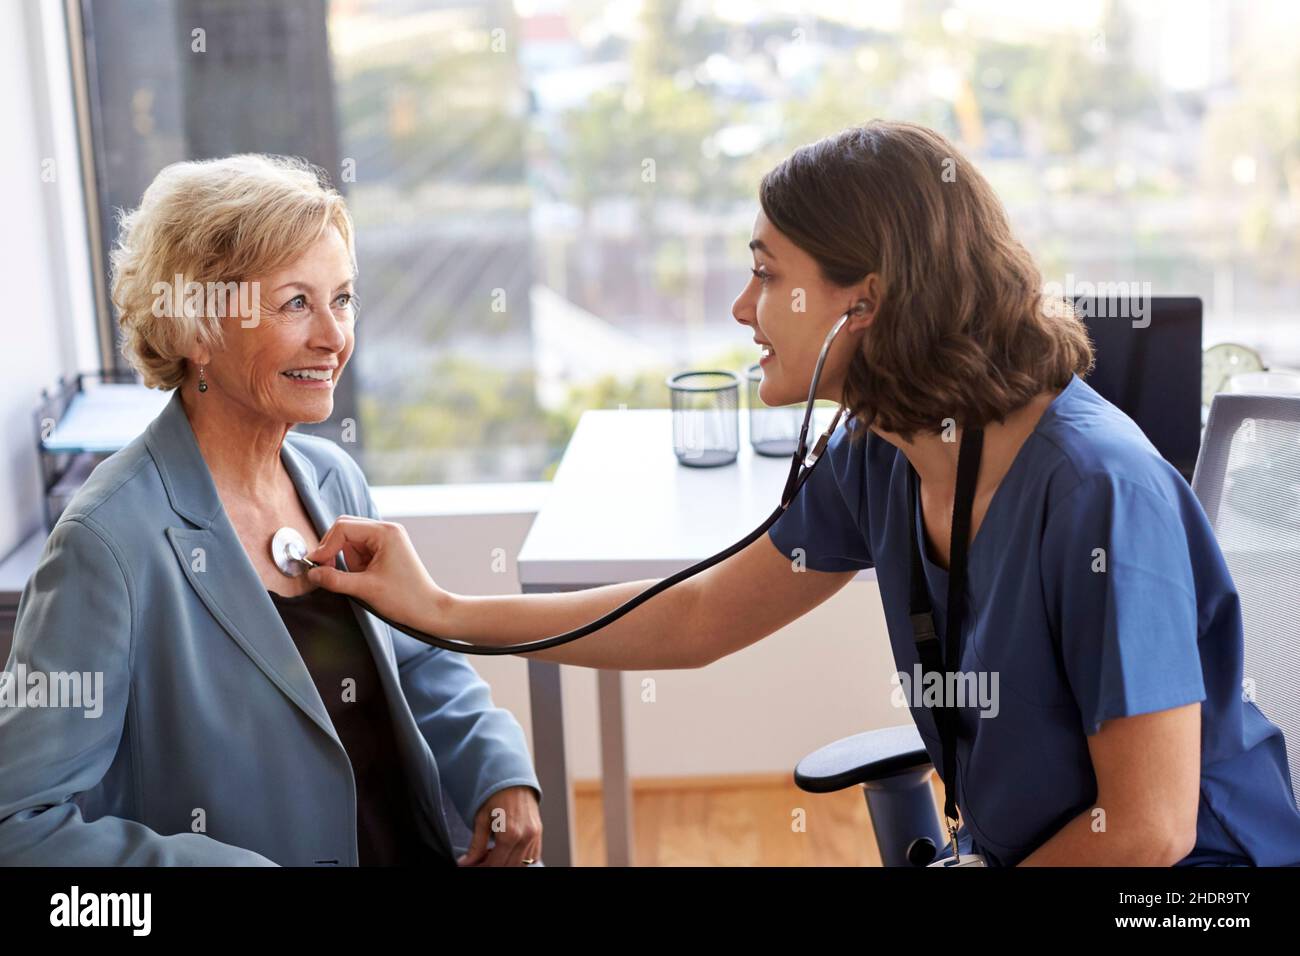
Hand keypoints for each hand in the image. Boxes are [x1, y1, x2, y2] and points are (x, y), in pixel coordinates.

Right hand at [304, 516, 448, 632]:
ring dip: (347, 561)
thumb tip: (312, 573)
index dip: (325, 546)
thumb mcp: (365, 589)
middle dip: (333, 552)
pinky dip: (355, 565)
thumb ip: (334, 579)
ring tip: (360, 581)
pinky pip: (360, 552)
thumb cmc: (406, 599)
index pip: (343, 527)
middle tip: (327, 572)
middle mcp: (387, 530)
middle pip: (345, 531)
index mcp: (385, 532)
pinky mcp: (386, 551)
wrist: (429, 610)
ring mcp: (388, 540)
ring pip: (351, 543)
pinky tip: (365, 579)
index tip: (316, 566)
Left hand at [458, 786, 542, 865]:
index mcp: (510, 833)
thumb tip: (467, 862)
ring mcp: (535, 835)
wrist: (514, 779)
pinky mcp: (539, 833)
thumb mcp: (482, 819)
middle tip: (480, 861)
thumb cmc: (496, 794)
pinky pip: (532, 856)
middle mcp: (525, 836)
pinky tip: (506, 852)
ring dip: (506, 863)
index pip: (495, 864)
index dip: (482, 867)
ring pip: (521, 864)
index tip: (473, 865)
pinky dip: (519, 859)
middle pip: (508, 866)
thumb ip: (476, 845)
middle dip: (492, 866)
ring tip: (492, 855)